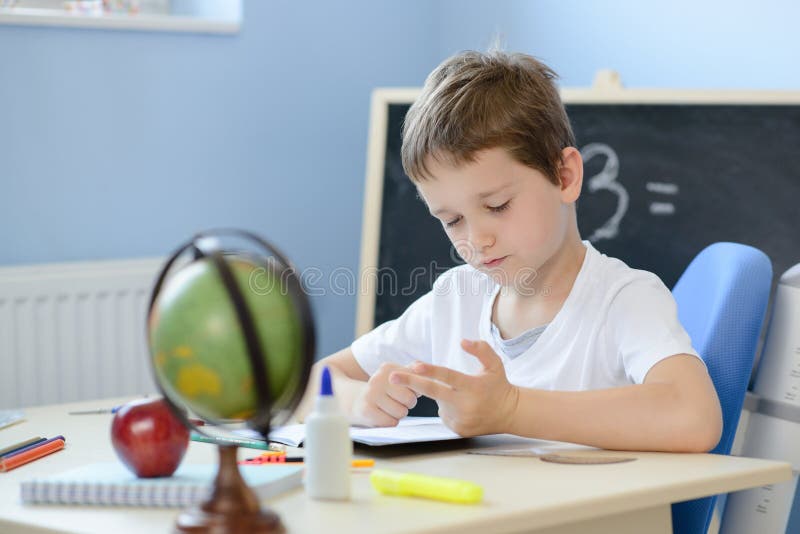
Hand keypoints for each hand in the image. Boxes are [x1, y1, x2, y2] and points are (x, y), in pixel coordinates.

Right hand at [351, 362, 418, 426]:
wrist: (356, 401)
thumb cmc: (384, 390)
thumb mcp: (396, 376)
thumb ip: (412, 371)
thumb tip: (421, 366)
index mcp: (388, 368)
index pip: (415, 382)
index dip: (414, 391)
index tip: (406, 390)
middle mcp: (378, 378)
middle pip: (410, 399)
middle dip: (408, 404)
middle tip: (397, 401)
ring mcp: (371, 394)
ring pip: (401, 412)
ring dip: (398, 414)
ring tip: (388, 408)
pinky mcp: (367, 410)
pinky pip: (392, 422)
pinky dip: (390, 422)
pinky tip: (382, 415)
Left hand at [389, 340, 518, 436]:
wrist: (510, 414)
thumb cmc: (499, 385)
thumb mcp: (495, 364)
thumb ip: (481, 350)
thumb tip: (463, 341)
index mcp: (472, 386)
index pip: (447, 376)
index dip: (430, 370)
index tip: (415, 364)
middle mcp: (464, 404)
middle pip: (432, 392)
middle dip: (410, 382)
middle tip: (392, 376)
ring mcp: (460, 419)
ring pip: (439, 402)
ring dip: (443, 396)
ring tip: (464, 396)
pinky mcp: (457, 429)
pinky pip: (444, 414)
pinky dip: (448, 408)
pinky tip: (464, 407)